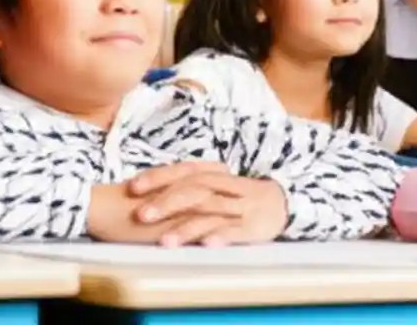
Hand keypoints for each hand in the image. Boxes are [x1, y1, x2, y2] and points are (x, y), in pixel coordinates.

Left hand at [128, 161, 288, 245]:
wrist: (284, 203)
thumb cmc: (237, 198)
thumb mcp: (213, 187)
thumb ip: (186, 188)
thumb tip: (145, 194)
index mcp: (214, 174)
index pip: (183, 170)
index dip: (158, 177)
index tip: (132, 187)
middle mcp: (226, 187)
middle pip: (194, 190)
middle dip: (166, 202)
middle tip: (141, 215)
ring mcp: (241, 206)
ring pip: (211, 212)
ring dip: (187, 227)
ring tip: (164, 241)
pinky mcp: (254, 227)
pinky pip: (236, 231)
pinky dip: (221, 237)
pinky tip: (206, 246)